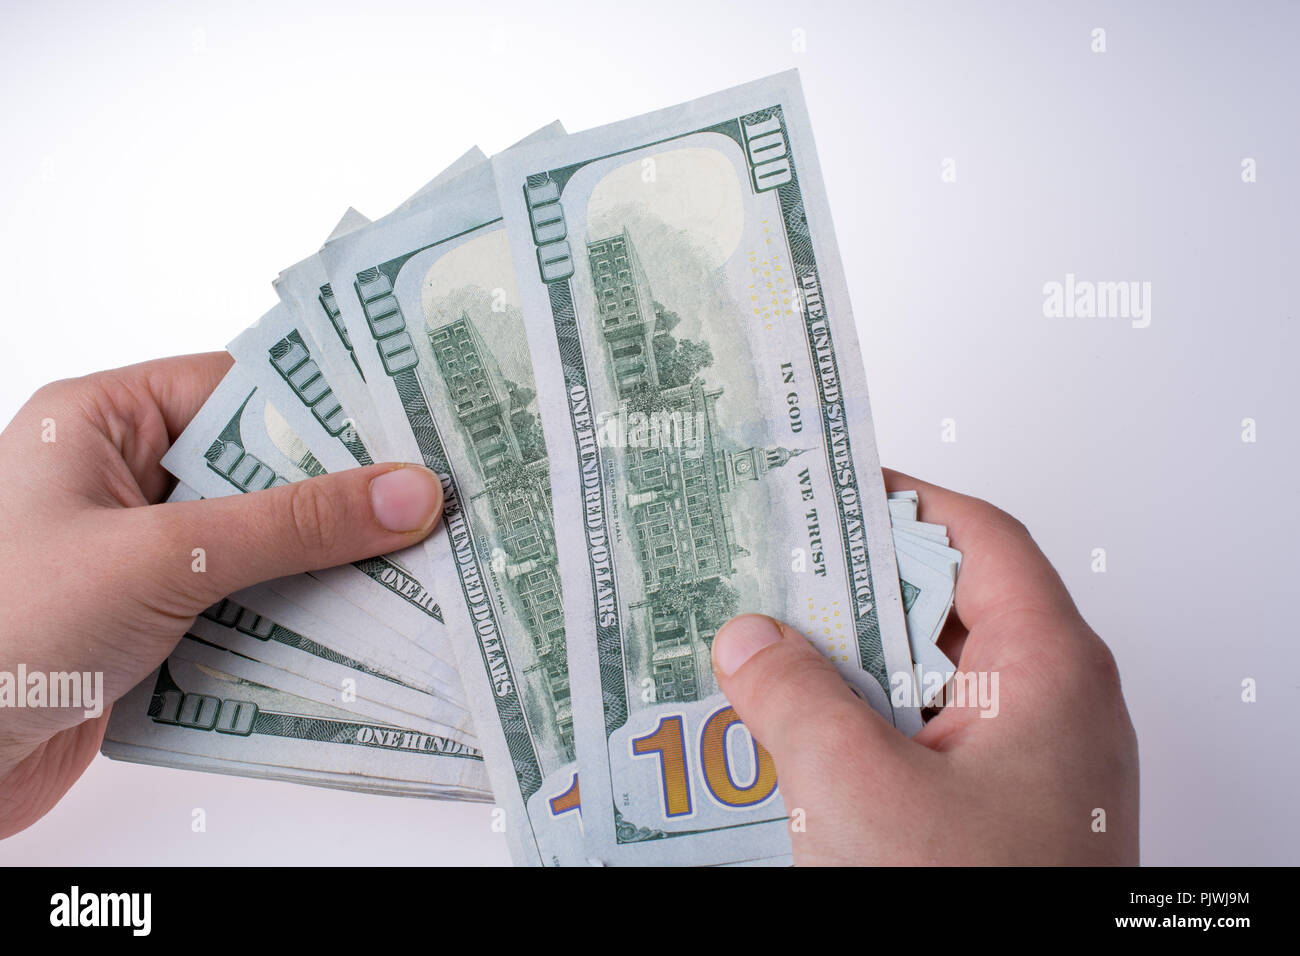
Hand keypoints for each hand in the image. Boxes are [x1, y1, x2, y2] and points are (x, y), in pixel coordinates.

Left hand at [0, 354, 444, 837]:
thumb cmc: (6, 630)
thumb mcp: (163, 558)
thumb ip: (291, 526)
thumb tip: (408, 493)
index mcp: (101, 425)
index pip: (239, 391)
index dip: (326, 408)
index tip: (414, 425)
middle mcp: (122, 483)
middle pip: (260, 473)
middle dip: (340, 498)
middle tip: (433, 506)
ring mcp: (138, 559)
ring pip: (260, 546)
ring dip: (325, 567)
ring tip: (420, 569)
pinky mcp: (152, 627)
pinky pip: (245, 607)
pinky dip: (296, 621)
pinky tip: (360, 630)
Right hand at [711, 469, 1138, 864]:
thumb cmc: (973, 903)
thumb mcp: (860, 795)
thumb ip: (795, 699)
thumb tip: (749, 640)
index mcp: (1051, 670)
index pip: (977, 539)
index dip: (900, 501)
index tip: (824, 487)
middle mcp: (1054, 706)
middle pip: (949, 605)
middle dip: (853, 586)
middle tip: (769, 567)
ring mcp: (1030, 766)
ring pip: (929, 678)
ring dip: (848, 664)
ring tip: (762, 648)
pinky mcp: (999, 816)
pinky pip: (924, 740)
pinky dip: (862, 725)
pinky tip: (793, 737)